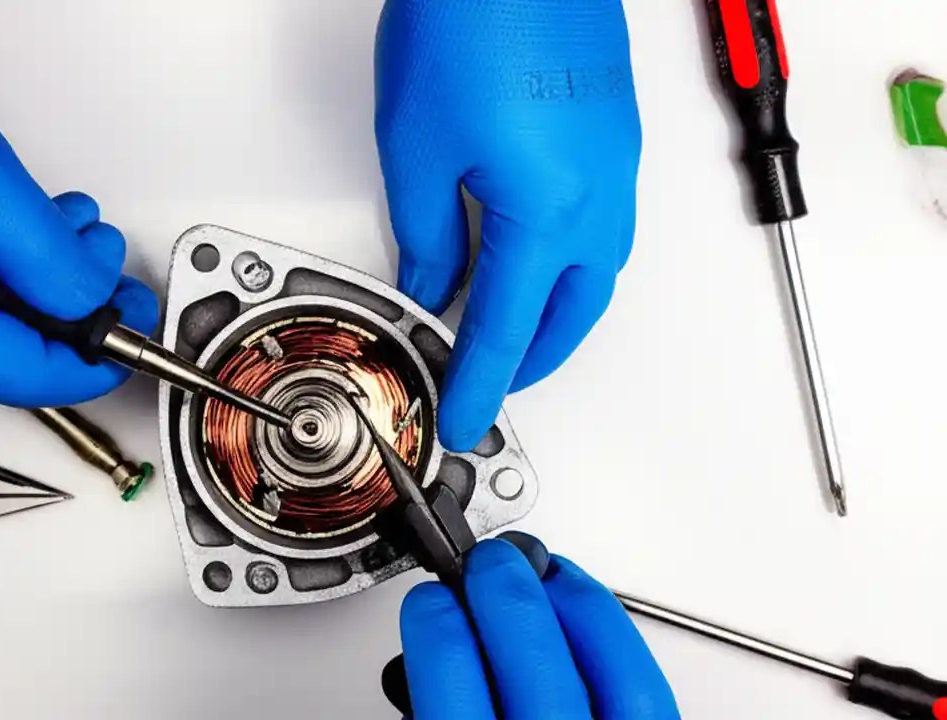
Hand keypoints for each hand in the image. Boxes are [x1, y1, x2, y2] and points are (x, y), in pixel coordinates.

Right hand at [0, 0, 154, 405]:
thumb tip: (95, 303)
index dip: (102, 354)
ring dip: (39, 279)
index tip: (140, 324)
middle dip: (72, 303)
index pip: (36, 379)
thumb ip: (52, 260)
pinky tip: (19, 227)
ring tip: (61, 221)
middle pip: (16, 357)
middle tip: (102, 252)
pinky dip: (1, 271)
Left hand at [375, 0, 641, 449]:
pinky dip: (569, 261)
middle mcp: (598, 197)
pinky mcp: (613, 134)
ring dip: (556, 314)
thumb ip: (422, 231)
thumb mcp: (416, 147)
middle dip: (531, 360)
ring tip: (511, 329)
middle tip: (490, 383)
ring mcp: (615, 164)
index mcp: (547, 213)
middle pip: (570, 314)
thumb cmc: (472, 18)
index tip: (462, 419)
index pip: (503, 329)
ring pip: (595, 272)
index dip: (478, 383)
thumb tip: (425, 280)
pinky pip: (602, 224)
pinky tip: (535, 253)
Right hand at [401, 539, 678, 718]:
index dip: (438, 628)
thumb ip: (439, 702)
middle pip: (536, 671)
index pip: (454, 690)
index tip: (431, 598)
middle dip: (505, 594)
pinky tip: (587, 607)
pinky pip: (646, 690)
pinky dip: (616, 634)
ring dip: (572, 602)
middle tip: (486, 561)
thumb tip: (441, 636)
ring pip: (612, 677)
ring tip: (543, 569)